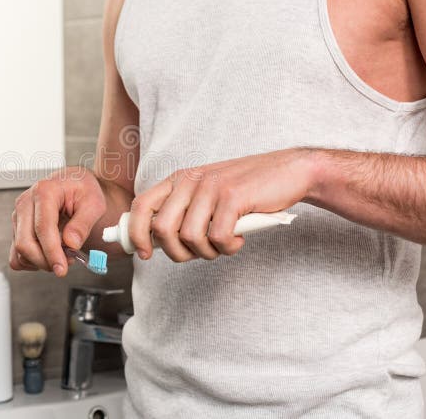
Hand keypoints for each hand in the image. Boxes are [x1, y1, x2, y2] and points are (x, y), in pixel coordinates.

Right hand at [10, 167, 105, 276]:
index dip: (52, 252)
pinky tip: (48, 254)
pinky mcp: (16, 228)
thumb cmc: (82, 190)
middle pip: (24, 243)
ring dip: (41, 261)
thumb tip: (71, 243)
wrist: (73, 184)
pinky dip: (32, 262)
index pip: (42, 228)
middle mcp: (26, 202)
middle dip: (45, 261)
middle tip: (66, 264)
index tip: (62, 269)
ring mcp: (18, 216)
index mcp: (44, 191)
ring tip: (62, 254)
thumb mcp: (93, 203)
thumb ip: (83, 224)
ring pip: (20, 252)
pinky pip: (17, 256)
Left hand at [128, 148, 317, 261]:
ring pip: (189, 238)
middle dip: (177, 252)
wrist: (289, 171)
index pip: (141, 205)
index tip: (143, 254)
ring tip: (225, 242)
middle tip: (199, 253)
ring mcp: (210, 187)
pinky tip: (240, 238)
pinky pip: (218, 238)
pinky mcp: (232, 197)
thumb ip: (183, 211)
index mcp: (179, 179)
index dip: (135, 233)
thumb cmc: (247, 190)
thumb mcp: (207, 194)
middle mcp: (190, 180)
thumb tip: (156, 243)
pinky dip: (229, 247)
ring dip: (208, 252)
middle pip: (161, 228)